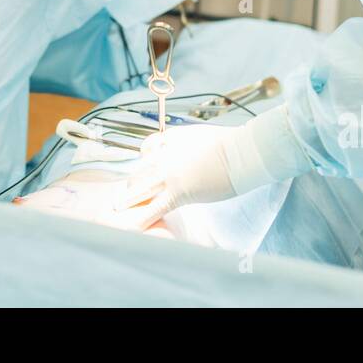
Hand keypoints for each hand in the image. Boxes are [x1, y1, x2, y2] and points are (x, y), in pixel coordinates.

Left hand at [120, 126, 239, 230]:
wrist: (239, 153)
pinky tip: (133, 228)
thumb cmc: (223, 144)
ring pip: (140, 189)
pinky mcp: (178, 194)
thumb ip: (177, 141)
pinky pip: (155, 209)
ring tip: (123, 212)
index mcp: (168, 142)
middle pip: (138, 172)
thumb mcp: (193, 134)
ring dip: (131, 201)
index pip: (144, 150)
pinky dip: (142, 219)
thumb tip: (168, 147)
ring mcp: (169, 176)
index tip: (146, 168)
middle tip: (129, 197)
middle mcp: (163, 158)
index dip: (144, 160)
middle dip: (133, 185)